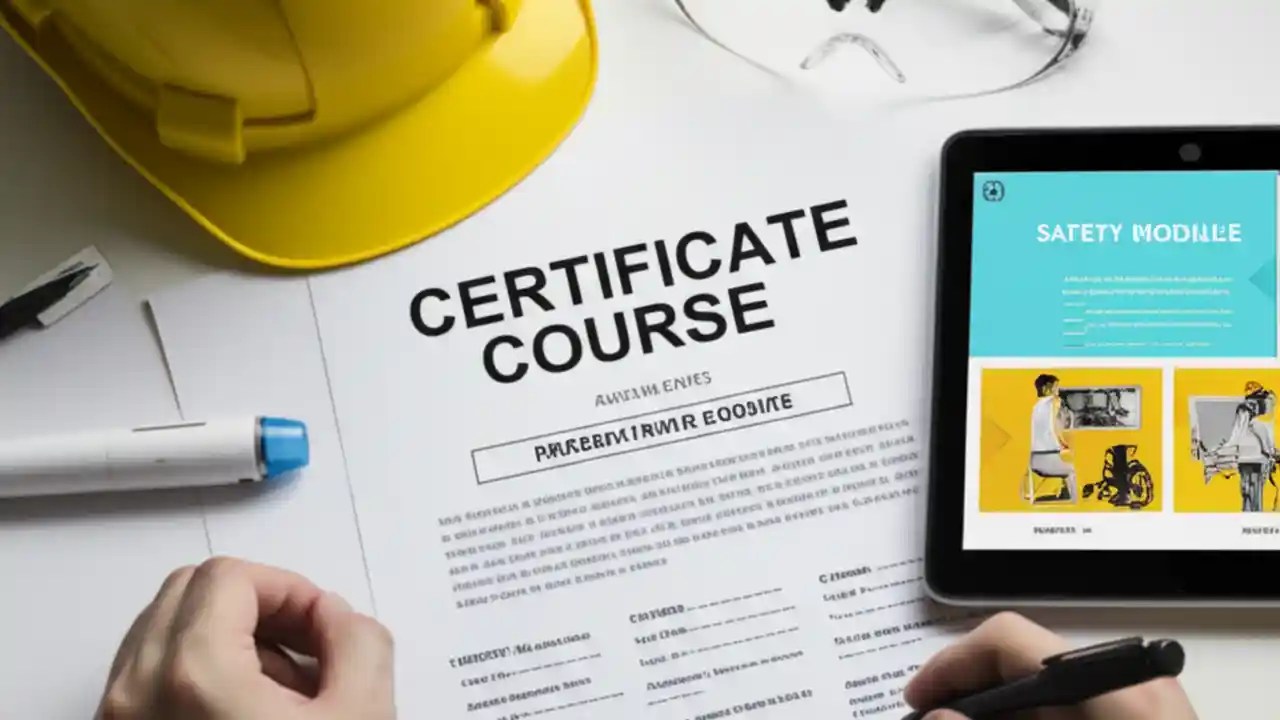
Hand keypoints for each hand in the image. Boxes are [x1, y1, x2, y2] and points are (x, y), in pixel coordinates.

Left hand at [96, 557, 394, 719]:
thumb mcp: (362, 712)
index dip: (291, 588)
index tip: (324, 621)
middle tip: (307, 642)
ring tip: (285, 690)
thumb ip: (359, 639)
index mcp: (191, 674)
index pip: (230, 575)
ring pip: (164, 634)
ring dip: (229, 642)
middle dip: (257, 608)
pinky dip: (199, 679)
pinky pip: (147, 682)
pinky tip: (251, 712)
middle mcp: (136, 695)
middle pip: (187, 591)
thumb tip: (339, 619)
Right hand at [905, 613, 1196, 719]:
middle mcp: (1134, 682)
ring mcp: (1152, 701)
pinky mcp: (1158, 719)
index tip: (919, 697)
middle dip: (971, 687)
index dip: (950, 663)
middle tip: (934, 717)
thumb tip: (935, 715)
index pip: (1008, 639)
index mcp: (1108, 687)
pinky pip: (1083, 702)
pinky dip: (1041, 716)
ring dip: (1003, 705)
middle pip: (1027, 659)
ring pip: (1051, 684)